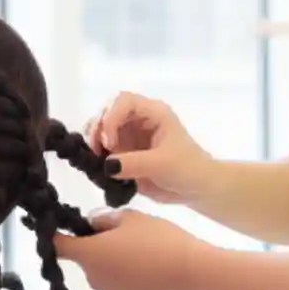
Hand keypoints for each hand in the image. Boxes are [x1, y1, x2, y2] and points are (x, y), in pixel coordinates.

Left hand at [55, 209, 206, 289]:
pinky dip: (127, 275)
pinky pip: (120, 284)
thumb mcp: (131, 217)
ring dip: (112, 261)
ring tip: (140, 249)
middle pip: (85, 258)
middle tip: (120, 231)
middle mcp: (93, 278)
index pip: (57, 245)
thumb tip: (92, 223)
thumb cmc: (158, 239)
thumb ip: (104, 218)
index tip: (59, 224)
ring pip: (103, 271)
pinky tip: (149, 267)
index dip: (54, 234)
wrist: (192, 272)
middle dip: (95, 244)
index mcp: (89, 254)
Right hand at [83, 92, 217, 204]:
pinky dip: (95, 155)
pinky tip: (96, 167)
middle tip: (96, 151)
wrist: (195, 189)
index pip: (124, 101)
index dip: (112, 117)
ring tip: (94, 160)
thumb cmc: (187, 169)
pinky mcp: (123, 151)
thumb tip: (106, 164)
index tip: (110, 143)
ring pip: (100, 127)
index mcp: (153, 112)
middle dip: (98, 128)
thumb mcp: (162, 165)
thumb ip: (134, 163)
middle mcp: (138, 118)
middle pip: (107, 110)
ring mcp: (129, 134)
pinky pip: (102, 148)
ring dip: (93, 141)